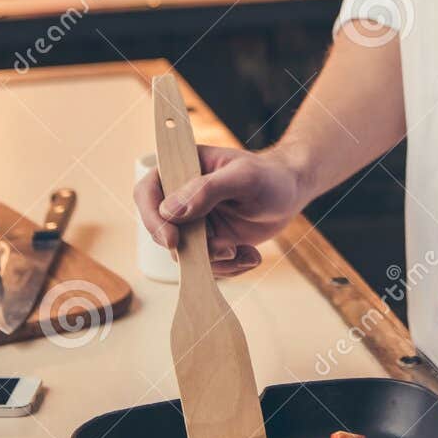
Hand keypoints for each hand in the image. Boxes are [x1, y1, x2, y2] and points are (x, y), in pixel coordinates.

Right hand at [134, 142, 309, 276]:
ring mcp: (194, 223)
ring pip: (184, 255)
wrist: (290, 194)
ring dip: (215, 262)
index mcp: (182, 169)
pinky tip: (250, 256)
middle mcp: (181, 197)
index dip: (152, 218)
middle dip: (194, 249)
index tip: (174, 239)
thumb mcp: (244, 177)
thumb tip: (169, 210)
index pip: (147, 192)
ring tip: (245, 252)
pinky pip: (204, 266)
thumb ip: (207, 189)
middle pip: (163, 231)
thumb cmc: (269, 176)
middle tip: (228, 249)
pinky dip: (228, 268)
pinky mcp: (208, 243)